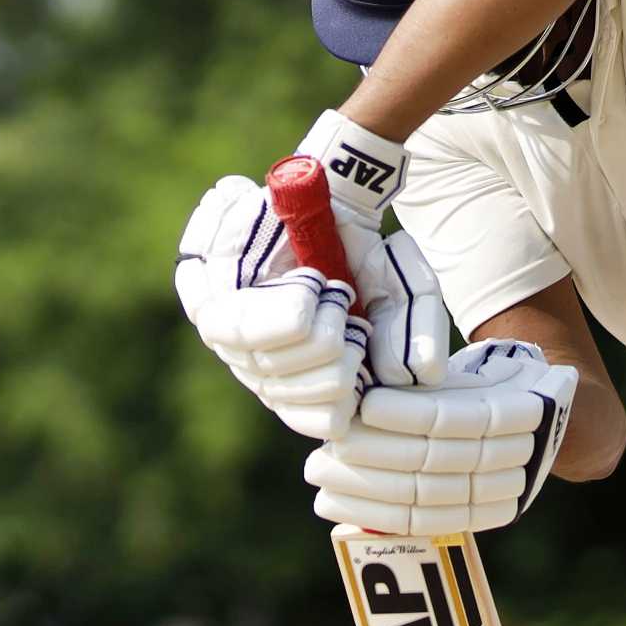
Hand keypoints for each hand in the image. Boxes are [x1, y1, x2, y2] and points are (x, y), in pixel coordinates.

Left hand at [174, 114, 445, 440]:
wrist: (330, 202)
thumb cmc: (364, 257)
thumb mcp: (406, 297)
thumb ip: (416, 339)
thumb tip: (418, 375)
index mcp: (306, 386)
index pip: (329, 423)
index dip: (356, 388)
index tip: (364, 333)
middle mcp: (262, 375)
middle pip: (303, 397)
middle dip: (341, 339)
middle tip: (341, 297)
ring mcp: (230, 348)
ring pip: (278, 369)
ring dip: (320, 316)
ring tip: (319, 284)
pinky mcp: (208, 310)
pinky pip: (253, 332)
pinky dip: (297, 301)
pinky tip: (303, 281)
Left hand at [303, 341, 578, 534]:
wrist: (537, 419)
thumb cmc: (486, 381)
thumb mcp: (473, 364)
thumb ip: (433, 373)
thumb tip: (365, 384)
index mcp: (522, 408)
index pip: (458, 418)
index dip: (410, 415)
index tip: (365, 406)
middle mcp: (519, 455)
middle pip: (438, 459)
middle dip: (376, 453)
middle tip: (327, 444)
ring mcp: (502, 490)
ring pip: (428, 494)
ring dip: (366, 487)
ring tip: (318, 471)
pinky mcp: (480, 517)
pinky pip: (426, 522)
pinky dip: (376, 515)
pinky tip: (333, 504)